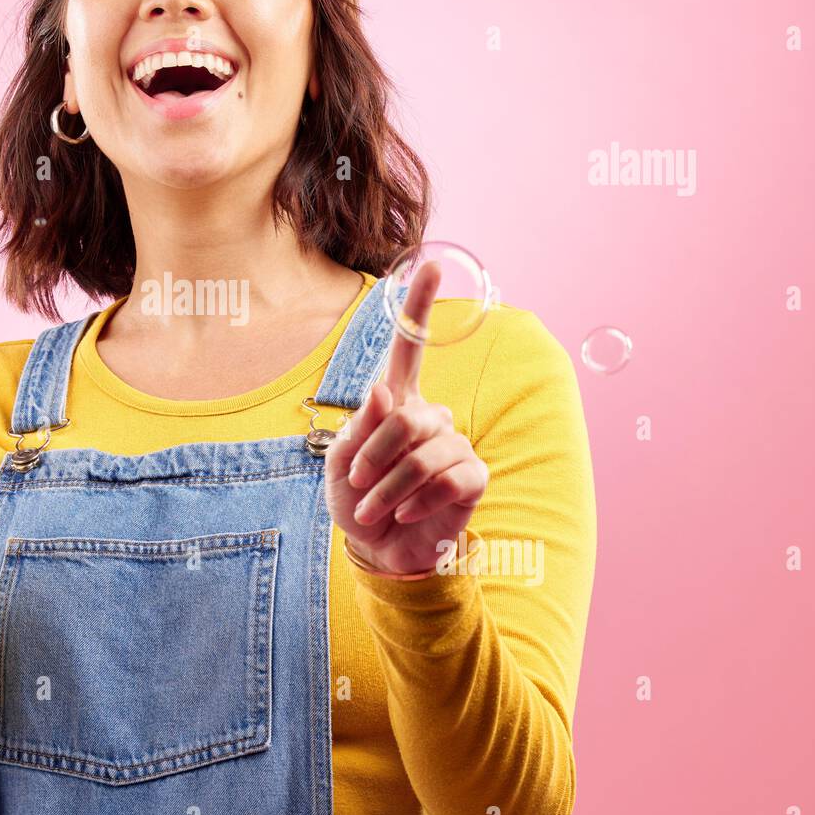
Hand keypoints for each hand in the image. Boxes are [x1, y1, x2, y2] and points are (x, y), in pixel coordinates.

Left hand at [324, 259, 488, 577]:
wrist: (379, 549)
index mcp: (397, 403)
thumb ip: (361, 427)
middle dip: (374, 455)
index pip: (409, 348)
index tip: (433, 264)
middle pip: (406, 417)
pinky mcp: (472, 476)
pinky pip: (448, 479)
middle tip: (357, 485)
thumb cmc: (357, 501)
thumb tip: (384, 390)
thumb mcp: (341, 464)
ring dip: (389, 487)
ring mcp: (455, 444)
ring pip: (424, 453)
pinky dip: (417, 502)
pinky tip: (408, 514)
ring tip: (373, 510)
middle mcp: (430, 417)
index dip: (421, 308)